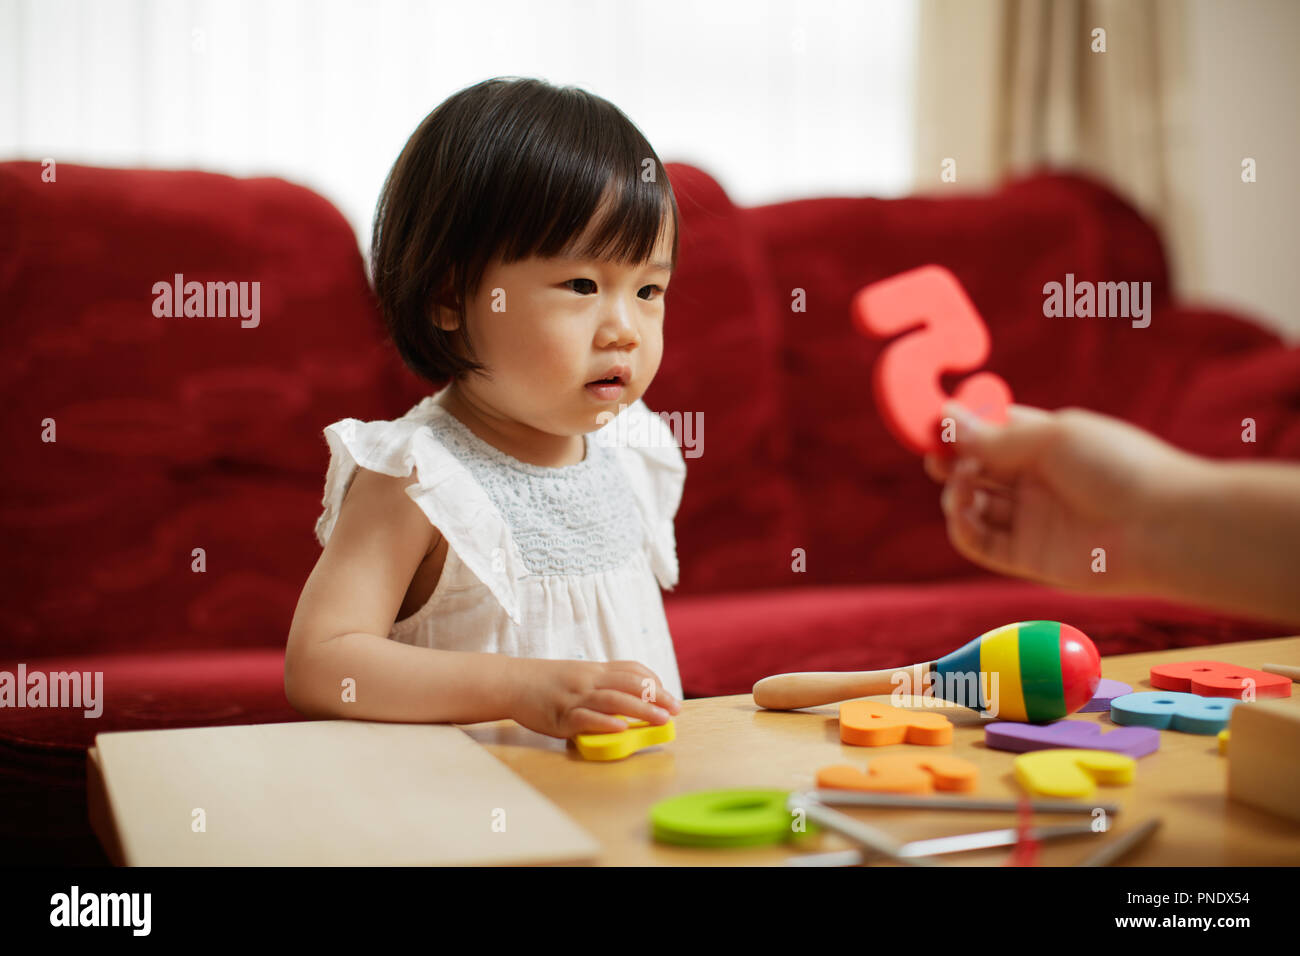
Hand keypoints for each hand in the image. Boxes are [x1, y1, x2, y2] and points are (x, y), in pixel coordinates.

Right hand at [506, 658, 681, 738]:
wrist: (511, 681)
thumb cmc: (546, 683)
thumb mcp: (577, 676)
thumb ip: (600, 685)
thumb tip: (628, 703)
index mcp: (595, 670)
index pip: (631, 669)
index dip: (654, 682)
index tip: (668, 695)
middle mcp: (588, 680)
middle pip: (629, 684)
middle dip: (656, 697)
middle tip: (675, 710)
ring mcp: (575, 697)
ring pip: (613, 700)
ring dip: (641, 710)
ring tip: (661, 719)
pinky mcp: (560, 716)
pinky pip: (585, 718)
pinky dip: (604, 722)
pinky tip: (620, 727)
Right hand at [924, 402, 1206, 594]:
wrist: (1163, 527)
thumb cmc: (1118, 467)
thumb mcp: (1051, 438)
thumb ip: (993, 436)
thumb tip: (943, 418)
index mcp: (1044, 443)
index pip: (990, 431)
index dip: (960, 428)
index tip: (933, 424)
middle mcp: (1034, 481)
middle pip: (975, 469)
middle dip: (950, 461)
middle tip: (938, 458)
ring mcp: (1030, 519)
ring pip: (972, 505)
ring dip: (956, 493)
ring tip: (964, 484)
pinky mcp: (1027, 556)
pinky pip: (980, 543)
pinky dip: (961, 527)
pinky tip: (962, 511)